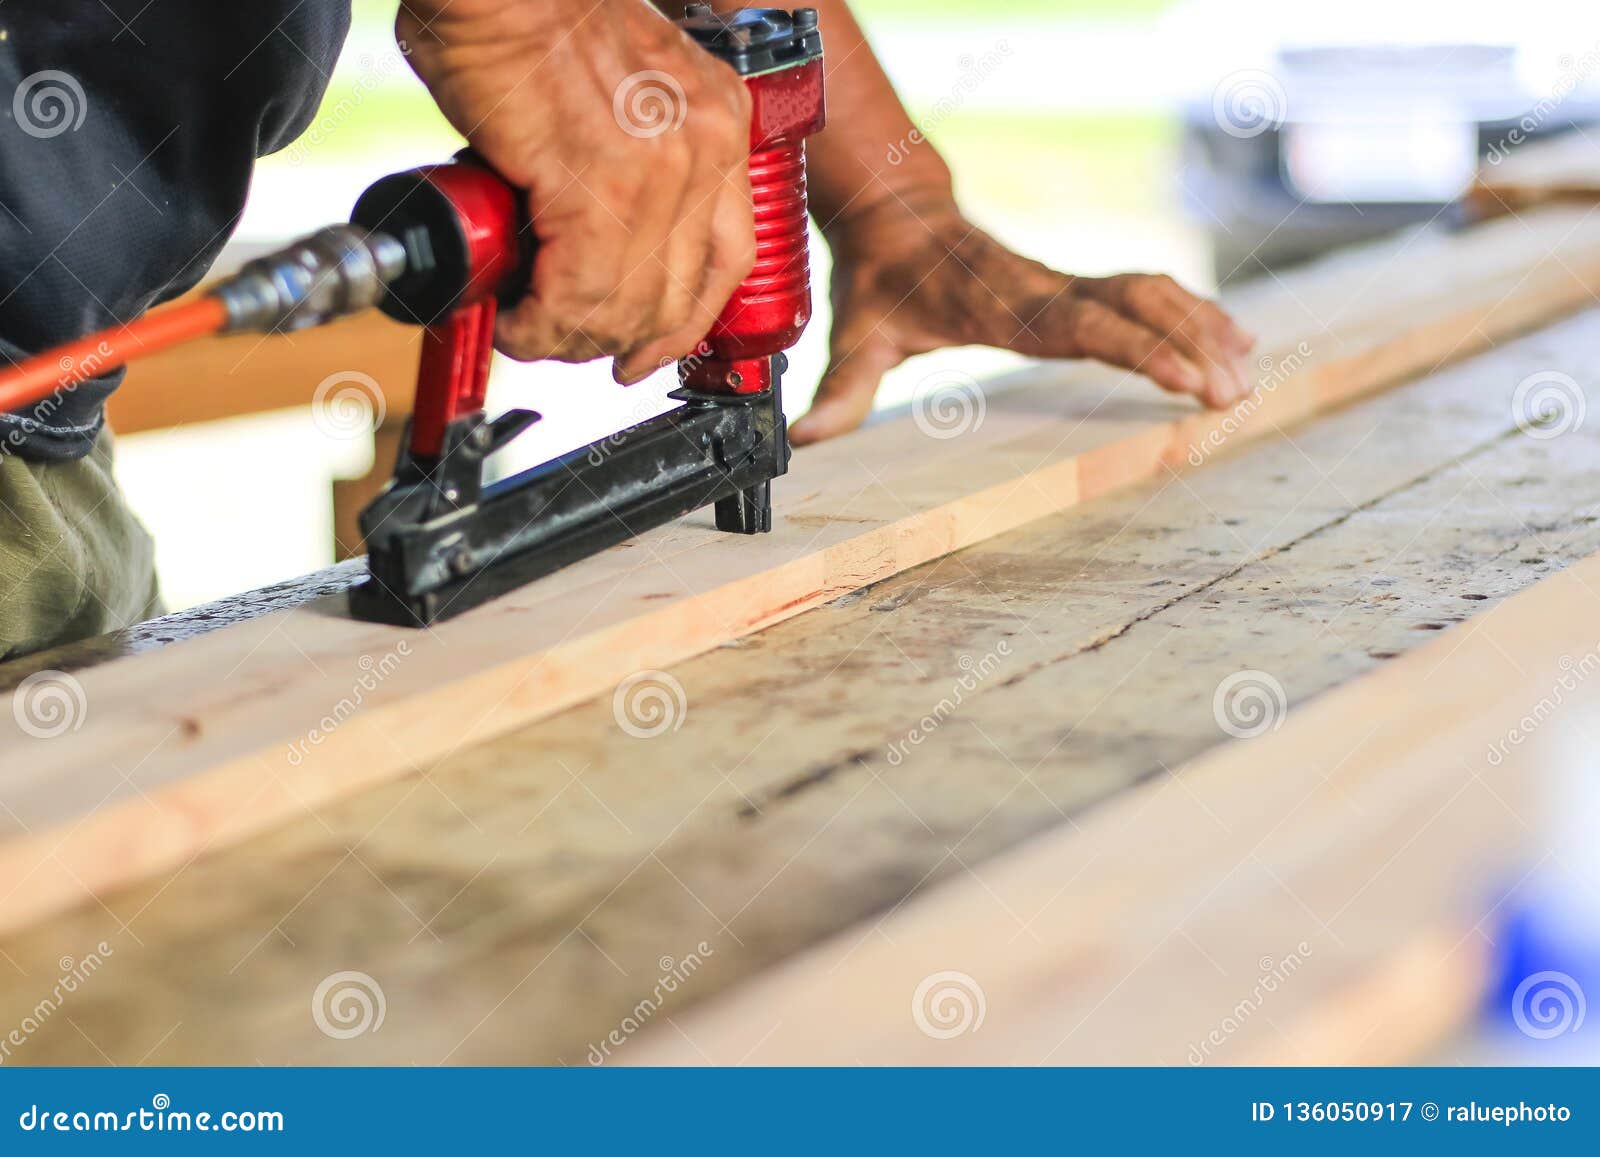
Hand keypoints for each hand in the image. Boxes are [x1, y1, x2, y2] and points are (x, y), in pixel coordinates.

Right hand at [399, 0, 754, 380]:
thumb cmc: (526, 13)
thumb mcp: (616, 90)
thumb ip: (625, 164)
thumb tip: (586, 243)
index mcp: (718, 121)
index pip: (728, 259)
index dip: (683, 321)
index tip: (647, 347)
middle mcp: (705, 145)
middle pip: (681, 296)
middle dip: (621, 341)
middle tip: (570, 345)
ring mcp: (661, 167)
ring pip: (630, 307)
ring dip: (572, 338)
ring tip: (530, 332)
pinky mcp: (601, 183)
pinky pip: (578, 294)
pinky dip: (540, 325)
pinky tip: (516, 322)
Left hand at [790, 195, 1257, 444]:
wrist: (897, 218)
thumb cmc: (881, 282)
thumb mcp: (857, 336)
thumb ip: (841, 390)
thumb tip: (804, 439)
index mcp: (1004, 305)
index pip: (1085, 324)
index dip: (1138, 347)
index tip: (1185, 375)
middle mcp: (1045, 290)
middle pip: (1135, 307)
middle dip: (1189, 346)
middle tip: (1234, 392)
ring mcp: (1064, 284)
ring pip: (1149, 295)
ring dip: (1200, 328)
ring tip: (1245, 374)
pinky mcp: (1074, 286)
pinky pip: (1144, 294)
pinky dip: (1191, 313)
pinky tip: (1232, 338)